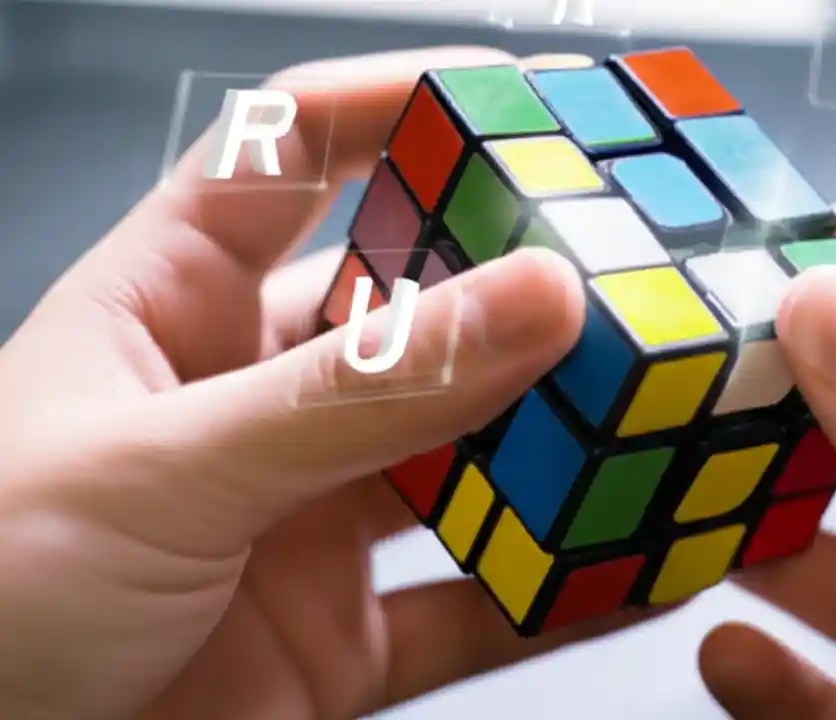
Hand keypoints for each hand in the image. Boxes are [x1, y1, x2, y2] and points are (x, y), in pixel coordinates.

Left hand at [0, 47, 657, 719]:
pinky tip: (629, 570)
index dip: (397, 104)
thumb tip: (529, 299)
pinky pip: (475, 609)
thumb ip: (357, 393)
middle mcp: (254, 406)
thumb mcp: (168, 469)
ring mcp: (305, 525)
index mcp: (173, 312)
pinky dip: (555, 597)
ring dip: (557, 450)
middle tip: (627, 271)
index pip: (292, 157)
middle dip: (518, 290)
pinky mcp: (340, 640)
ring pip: (465, 464)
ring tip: (655, 417)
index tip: (517, 93)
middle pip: (415, 312)